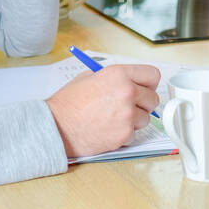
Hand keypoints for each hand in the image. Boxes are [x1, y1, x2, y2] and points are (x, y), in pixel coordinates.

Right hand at [45, 64, 161, 157]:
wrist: (56, 127)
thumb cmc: (69, 103)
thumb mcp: (89, 77)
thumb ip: (114, 78)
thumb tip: (131, 82)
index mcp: (119, 74)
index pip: (152, 75)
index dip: (148, 83)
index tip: (144, 89)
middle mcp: (127, 92)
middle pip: (153, 98)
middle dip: (143, 103)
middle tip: (128, 107)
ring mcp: (127, 114)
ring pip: (146, 118)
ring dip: (134, 120)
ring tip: (113, 119)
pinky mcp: (125, 134)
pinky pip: (135, 134)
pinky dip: (124, 134)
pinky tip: (108, 129)